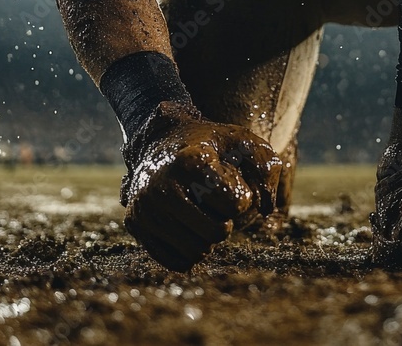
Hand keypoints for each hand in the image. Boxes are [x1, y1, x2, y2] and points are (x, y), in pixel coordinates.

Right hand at [120, 101, 282, 271]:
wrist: (161, 141)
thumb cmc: (210, 144)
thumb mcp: (243, 141)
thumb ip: (266, 167)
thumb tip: (264, 209)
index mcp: (190, 161)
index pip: (236, 204)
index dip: (242, 197)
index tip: (230, 182)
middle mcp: (162, 186)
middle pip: (217, 233)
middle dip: (226, 222)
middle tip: (217, 205)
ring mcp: (145, 208)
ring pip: (197, 252)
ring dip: (208, 238)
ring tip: (202, 214)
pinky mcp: (136, 225)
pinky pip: (176, 261)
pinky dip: (190, 251)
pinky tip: (189, 229)